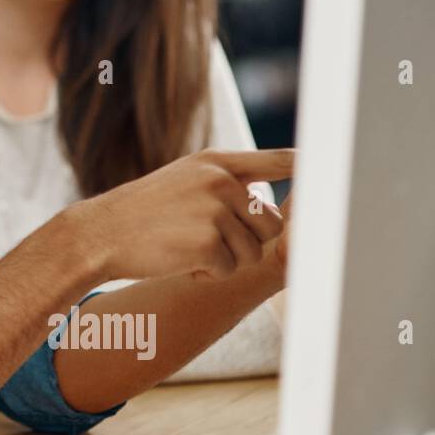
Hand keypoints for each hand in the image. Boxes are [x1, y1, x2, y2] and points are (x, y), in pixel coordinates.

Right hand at [66, 148, 295, 282]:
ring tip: (189, 250)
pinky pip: (229, 270)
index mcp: (216, 163)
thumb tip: (268, 204)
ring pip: (252, 251)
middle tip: (211, 243)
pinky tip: (181, 262)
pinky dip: (208, 274)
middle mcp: (221, 182)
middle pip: (271, 224)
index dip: (310, 167)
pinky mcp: (207, 243)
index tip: (335, 171)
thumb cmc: (140, 212)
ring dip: (227, 260)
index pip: (280, 160)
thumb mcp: (182, 181)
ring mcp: (215, 211)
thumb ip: (223, 184)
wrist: (98, 234)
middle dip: (249, 242)